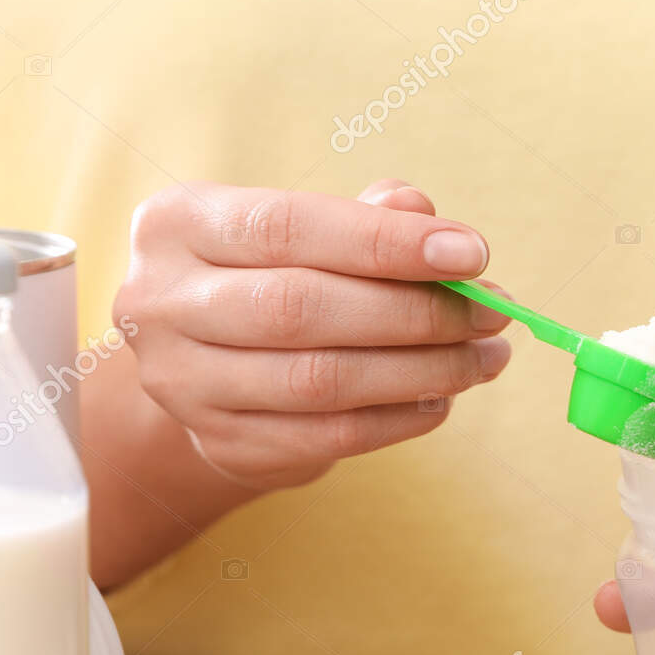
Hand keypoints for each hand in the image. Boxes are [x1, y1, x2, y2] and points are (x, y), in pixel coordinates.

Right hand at [111, 178, 510, 490]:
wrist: (209, 373)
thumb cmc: (273, 279)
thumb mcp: (305, 234)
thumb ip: (363, 218)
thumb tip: (421, 211)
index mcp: (178, 224)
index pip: (289, 227)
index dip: (386, 242)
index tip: (473, 254)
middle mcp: (161, 302)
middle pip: (302, 309)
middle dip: (416, 312)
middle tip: (492, 314)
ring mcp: (184, 382)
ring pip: (321, 381)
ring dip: (423, 371)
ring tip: (485, 358)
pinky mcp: (222, 443)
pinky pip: (331, 435)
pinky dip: (400, 418)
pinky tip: (443, 398)